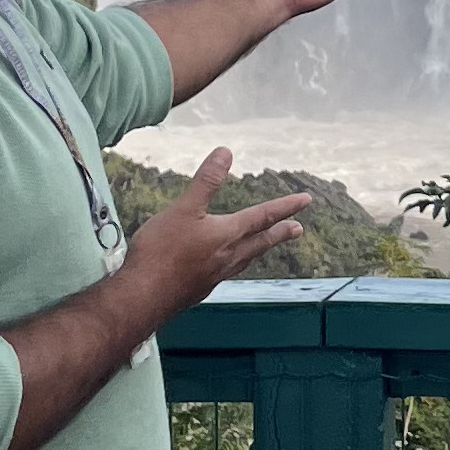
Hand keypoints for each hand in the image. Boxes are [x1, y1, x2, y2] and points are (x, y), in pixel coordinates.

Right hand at [127, 147, 313, 312]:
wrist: (143, 297)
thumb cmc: (161, 251)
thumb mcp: (183, 208)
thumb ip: (206, 181)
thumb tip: (226, 152)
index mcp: (227, 235)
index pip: (263, 216)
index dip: (285, 206)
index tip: (306, 200)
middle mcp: (227, 257)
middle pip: (260, 241)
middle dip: (280, 232)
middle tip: (298, 229)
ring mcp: (214, 277)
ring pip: (244, 260)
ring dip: (258, 249)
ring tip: (264, 245)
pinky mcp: (199, 290)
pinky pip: (225, 274)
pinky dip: (233, 265)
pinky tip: (222, 267)